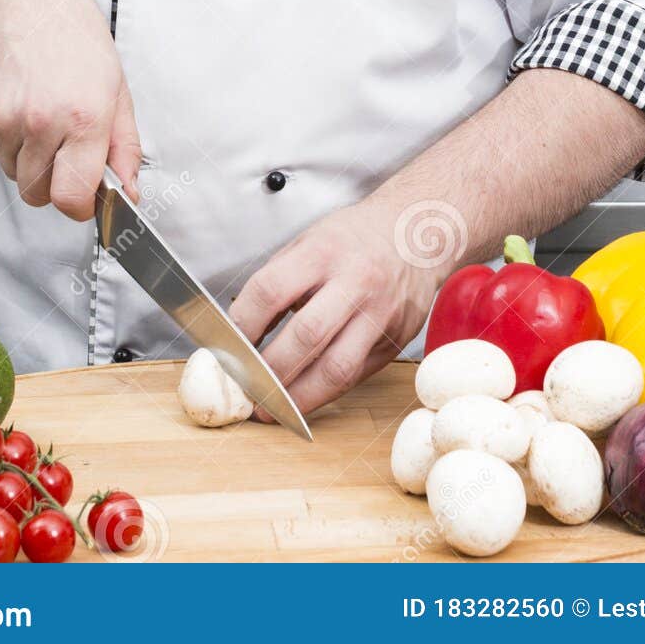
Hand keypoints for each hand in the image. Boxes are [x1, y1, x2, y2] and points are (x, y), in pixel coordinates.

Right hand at [0, 0, 141, 220]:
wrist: (26, 0)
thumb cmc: (75, 40)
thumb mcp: (117, 90)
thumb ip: (125, 148)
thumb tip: (128, 194)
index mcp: (85, 117)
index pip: (72, 199)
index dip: (80, 207)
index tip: (84, 198)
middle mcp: (43, 121)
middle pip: (39, 194)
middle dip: (53, 182)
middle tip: (63, 147)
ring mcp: (6, 118)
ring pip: (14, 174)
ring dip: (28, 158)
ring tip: (41, 115)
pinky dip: (6, 141)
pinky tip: (20, 106)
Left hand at [228, 194, 439, 416]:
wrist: (416, 234)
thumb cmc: (354, 238)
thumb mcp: (310, 241)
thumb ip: (278, 281)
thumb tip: (244, 330)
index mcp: (324, 251)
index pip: (271, 291)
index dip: (244, 324)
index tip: (228, 347)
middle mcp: (356, 282)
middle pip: (305, 336)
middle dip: (270, 371)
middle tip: (247, 390)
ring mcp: (380, 314)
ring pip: (336, 368)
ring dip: (298, 397)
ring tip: (272, 409)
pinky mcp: (396, 339)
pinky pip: (356, 376)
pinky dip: (326, 392)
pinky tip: (305, 397)